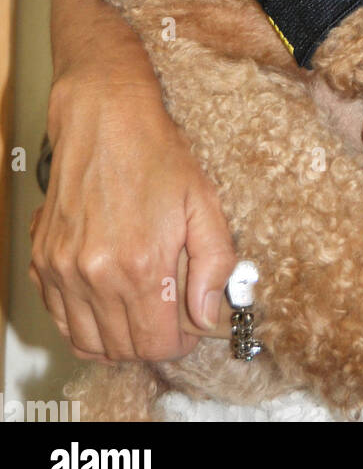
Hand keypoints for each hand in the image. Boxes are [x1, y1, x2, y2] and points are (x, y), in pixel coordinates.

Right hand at [29, 73, 236, 360]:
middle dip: (151, 342)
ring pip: (87, 342)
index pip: (158, 344)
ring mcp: (63, 269)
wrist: (105, 119)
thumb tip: (207, 312)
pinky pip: (59, 318)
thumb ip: (215, 263)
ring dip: (116, 341)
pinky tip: (104, 304)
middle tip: (168, 321)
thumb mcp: (204, 203)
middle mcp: (96, 274)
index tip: (189, 329)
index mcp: (142, 264)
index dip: (180, 344)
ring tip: (139, 316)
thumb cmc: (156, 155)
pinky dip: (82, 324)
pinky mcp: (42, 260)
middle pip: (123, 348)